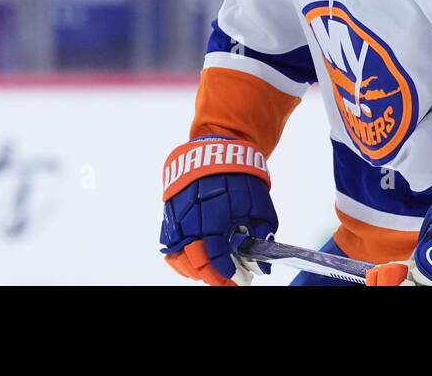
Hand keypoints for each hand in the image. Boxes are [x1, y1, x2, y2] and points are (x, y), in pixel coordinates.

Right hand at [159, 136, 277, 285]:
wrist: (216, 150)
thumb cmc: (240, 177)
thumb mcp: (259, 204)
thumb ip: (262, 235)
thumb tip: (262, 266)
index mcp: (214, 217)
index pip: (216, 257)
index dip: (227, 273)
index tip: (239, 280)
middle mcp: (191, 220)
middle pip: (195, 262)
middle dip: (213, 277)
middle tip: (227, 281)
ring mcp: (177, 219)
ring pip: (178, 258)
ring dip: (194, 272)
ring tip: (211, 274)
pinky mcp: (169, 216)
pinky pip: (169, 246)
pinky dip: (180, 260)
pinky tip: (194, 264)